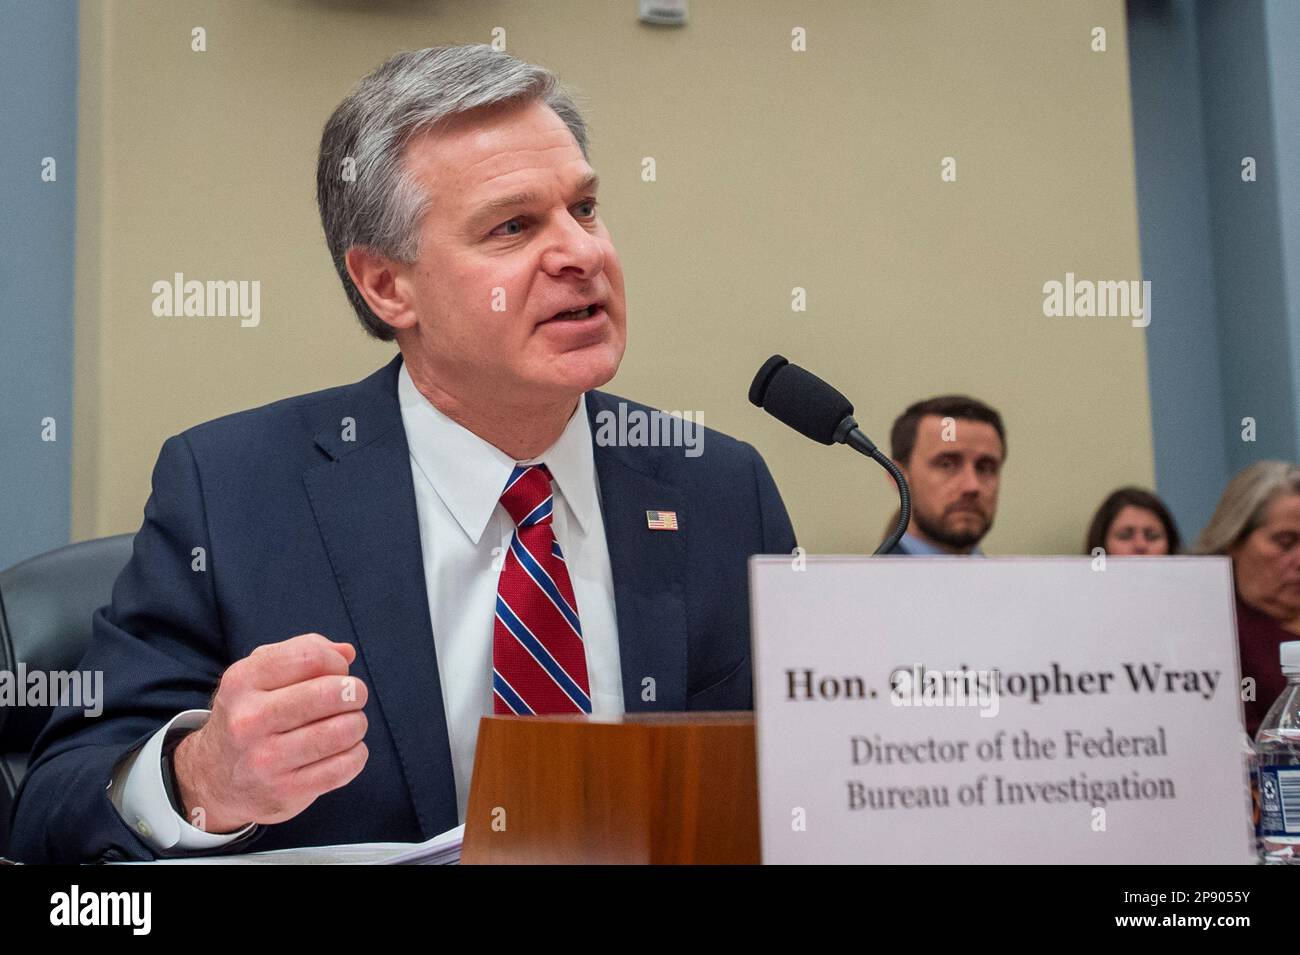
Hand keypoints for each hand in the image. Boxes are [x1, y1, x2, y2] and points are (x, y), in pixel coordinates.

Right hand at [172, 633, 368, 832]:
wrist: (213, 778)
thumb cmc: (250, 715)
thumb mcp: (259, 675)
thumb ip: (304, 651)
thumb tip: (347, 652)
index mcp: (242, 681)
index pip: (310, 657)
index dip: (336, 663)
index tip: (338, 674)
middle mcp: (249, 720)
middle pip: (330, 693)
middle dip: (355, 693)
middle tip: (353, 698)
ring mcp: (265, 760)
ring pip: (342, 731)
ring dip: (357, 724)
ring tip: (349, 725)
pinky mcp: (285, 792)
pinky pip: (344, 767)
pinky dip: (356, 755)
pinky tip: (344, 751)